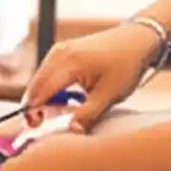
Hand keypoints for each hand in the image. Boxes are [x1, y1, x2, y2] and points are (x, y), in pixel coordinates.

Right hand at [23, 22, 160, 131]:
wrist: (137, 39)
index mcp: (71, 63)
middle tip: (37, 125)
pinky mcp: (64, 49)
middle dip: (33, 104)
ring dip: (40, 96)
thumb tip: (72, 131)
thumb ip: (88, 114)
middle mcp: (61, 53)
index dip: (35, 110)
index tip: (33, 127)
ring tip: (48, 114)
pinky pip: (48, 70)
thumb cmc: (126, 64)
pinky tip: (58, 99)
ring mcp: (61, 49)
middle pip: (37, 83)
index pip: (44, 90)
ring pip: (40, 77)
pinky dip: (48, 86)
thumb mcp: (110, 94)